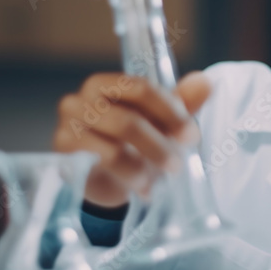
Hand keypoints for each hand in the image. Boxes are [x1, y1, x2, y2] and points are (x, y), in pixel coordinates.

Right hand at [52, 71, 210, 207]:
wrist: (105, 177)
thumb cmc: (134, 142)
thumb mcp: (162, 121)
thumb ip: (183, 101)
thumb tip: (206, 81)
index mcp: (106, 84)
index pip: (141, 89)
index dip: (170, 111)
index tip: (190, 135)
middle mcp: (81, 99)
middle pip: (129, 121)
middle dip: (160, 145)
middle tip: (179, 165)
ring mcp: (68, 126)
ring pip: (115, 147)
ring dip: (145, 166)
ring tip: (159, 180)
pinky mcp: (64, 154)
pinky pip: (102, 166)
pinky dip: (129, 177)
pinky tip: (142, 187)